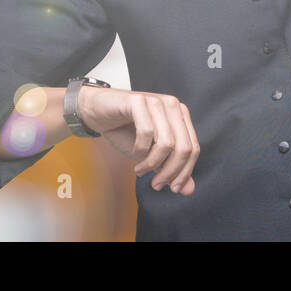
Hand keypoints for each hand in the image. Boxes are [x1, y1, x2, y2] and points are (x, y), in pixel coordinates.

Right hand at [78, 86, 199, 195]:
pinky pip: (146, 132)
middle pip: (183, 148)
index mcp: (180, 116)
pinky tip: (134, 153)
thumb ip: (170, 168)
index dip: (185, 172)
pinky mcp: (138, 100)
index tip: (173, 188)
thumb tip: (189, 190)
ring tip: (140, 170)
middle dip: (170, 172)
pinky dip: (140, 149)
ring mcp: (156, 101)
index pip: (193, 148)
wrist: (97, 112)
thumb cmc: (125, 130)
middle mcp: (172, 105)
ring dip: (152, 163)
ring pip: (166, 143)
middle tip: (156, 184)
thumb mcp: (150, 154)